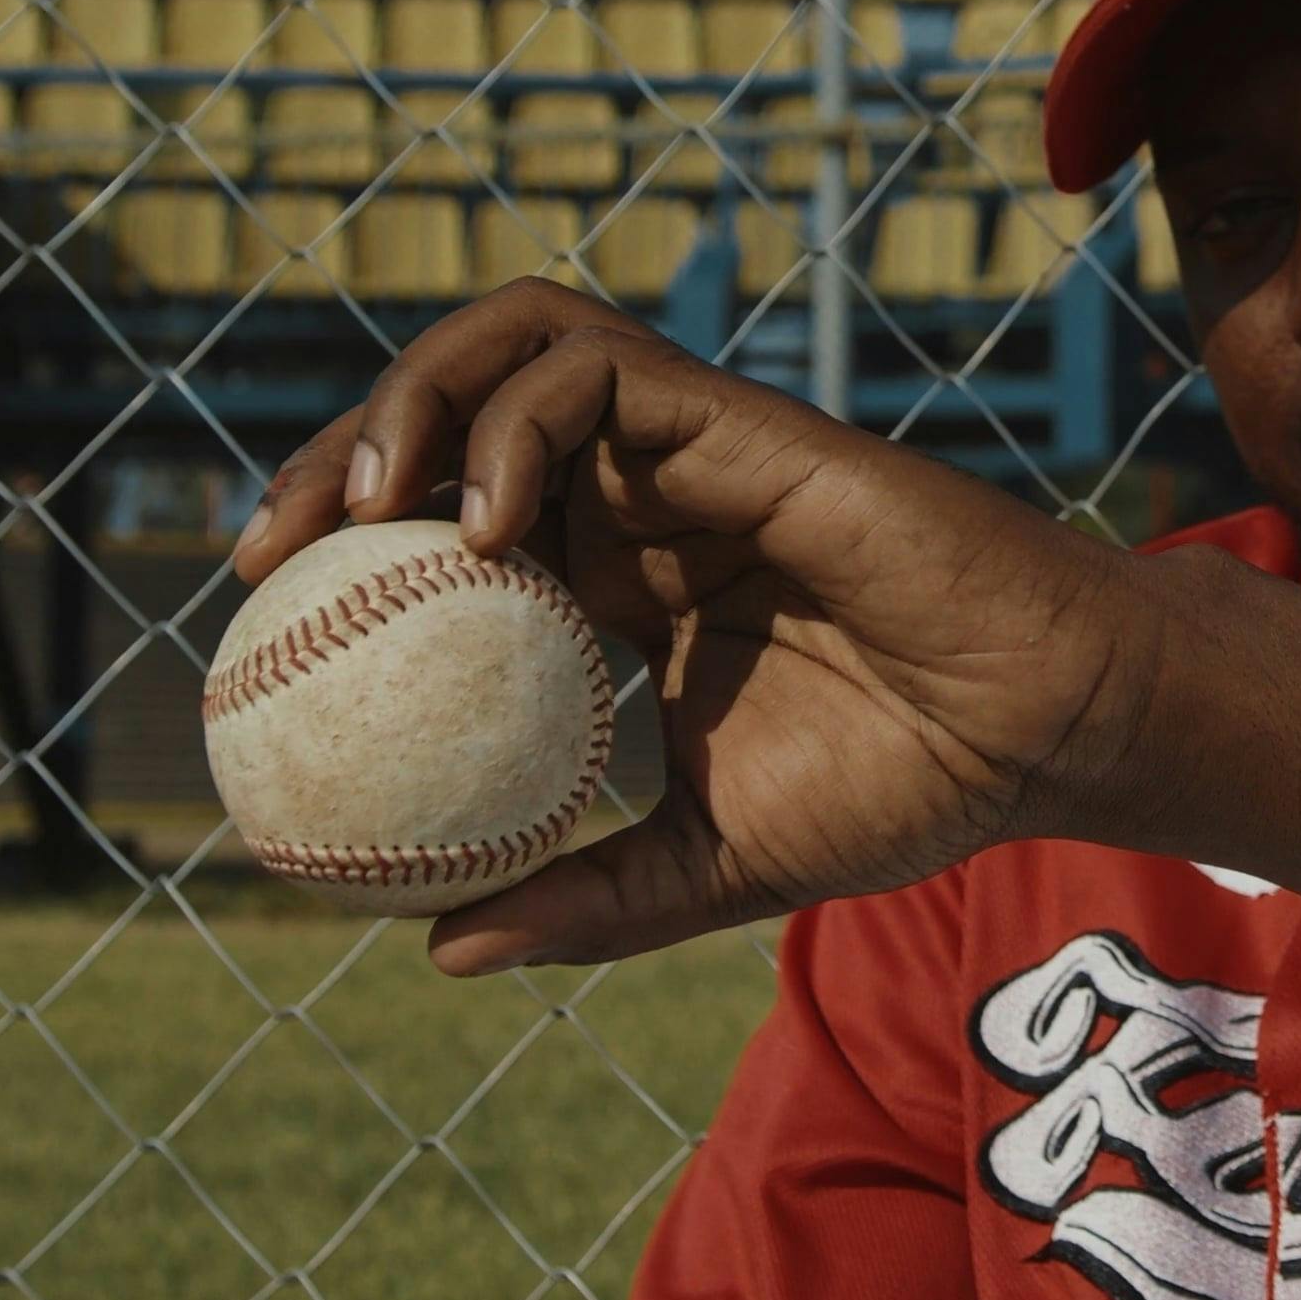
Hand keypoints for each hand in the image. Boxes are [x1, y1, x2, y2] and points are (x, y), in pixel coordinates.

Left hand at [235, 280, 1165, 975]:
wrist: (1040, 728)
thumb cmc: (909, 785)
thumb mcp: (710, 866)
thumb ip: (587, 899)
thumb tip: (439, 953)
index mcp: (622, 581)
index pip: (448, 521)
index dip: (342, 550)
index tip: (262, 630)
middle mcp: (641, 494)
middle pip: (450, 413)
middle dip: (334, 454)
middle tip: (260, 558)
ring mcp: (685, 442)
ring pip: (509, 346)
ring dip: (409, 403)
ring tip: (356, 513)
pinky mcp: (735, 412)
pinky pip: (592, 360)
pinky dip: (515, 419)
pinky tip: (491, 524)